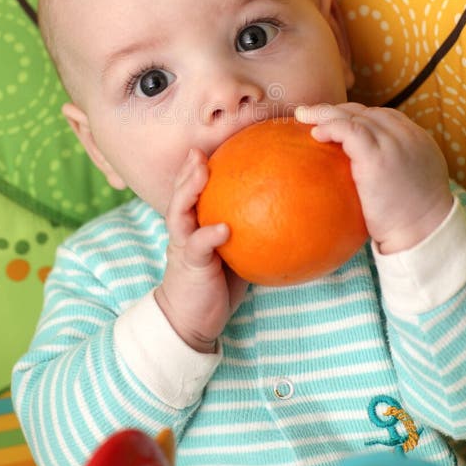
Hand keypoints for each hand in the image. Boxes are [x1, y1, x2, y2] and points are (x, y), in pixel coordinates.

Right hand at [155, 148, 247, 352]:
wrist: (190, 319)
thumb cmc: (216, 284)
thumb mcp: (232, 253)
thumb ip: (247, 233)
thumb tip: (286, 214)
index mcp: (193, 224)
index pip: (192, 191)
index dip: (198, 168)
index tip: (214, 146)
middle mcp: (184, 230)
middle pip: (180, 193)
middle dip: (188, 171)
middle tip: (199, 151)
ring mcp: (183, 246)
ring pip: (179, 212)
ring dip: (189, 190)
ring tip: (201, 173)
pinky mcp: (189, 264)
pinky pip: (196, 245)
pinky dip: (208, 234)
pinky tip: (223, 228)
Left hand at [296, 103, 452, 254]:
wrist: (424, 233)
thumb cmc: (413, 219)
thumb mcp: (410, 183)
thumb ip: (394, 167)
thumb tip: (361, 170)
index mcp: (417, 139)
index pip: (382, 116)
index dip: (356, 116)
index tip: (335, 122)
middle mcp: (407, 136)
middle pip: (366, 112)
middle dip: (337, 111)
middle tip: (311, 114)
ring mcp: (393, 144)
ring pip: (355, 115)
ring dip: (326, 113)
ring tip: (303, 116)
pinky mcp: (377, 157)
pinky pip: (348, 129)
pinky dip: (330, 126)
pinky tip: (316, 134)